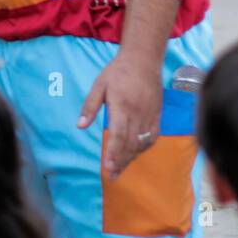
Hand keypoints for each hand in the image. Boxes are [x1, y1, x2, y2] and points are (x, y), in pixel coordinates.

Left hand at [77, 51, 161, 178]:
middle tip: (111, 177)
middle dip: (120, 162)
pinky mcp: (157, 116)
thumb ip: (89, 106)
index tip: (108, 167)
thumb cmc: (118, 72)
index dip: (114, 152)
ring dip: (130, 158)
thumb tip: (80, 126)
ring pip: (141, 143)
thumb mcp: (99, 85)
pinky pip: (152, 137)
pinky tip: (134, 155)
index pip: (119, 134)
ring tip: (119, 170)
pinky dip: (143, 148)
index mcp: (123, 106)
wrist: (144, 60)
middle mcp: (139, 113)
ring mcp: (150, 115)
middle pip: (130, 143)